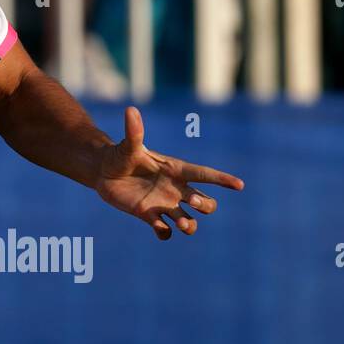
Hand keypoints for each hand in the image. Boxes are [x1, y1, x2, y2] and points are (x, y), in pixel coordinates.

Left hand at [94, 106, 244, 239]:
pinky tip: (159, 228)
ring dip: (189, 226)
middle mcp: (174, 189)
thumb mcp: (127, 145)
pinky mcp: (149, 216)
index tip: (240, 185)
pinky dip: (165, 233)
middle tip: (190, 202)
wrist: (103, 171)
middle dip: (204, 205)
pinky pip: (165, 231)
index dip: (222, 179)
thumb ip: (133, 132)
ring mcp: (163, 204)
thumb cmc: (119, 155)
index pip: (204, 175)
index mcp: (175, 170)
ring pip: (189, 221)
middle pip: (205, 202)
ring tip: (179, 224)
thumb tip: (130, 110)